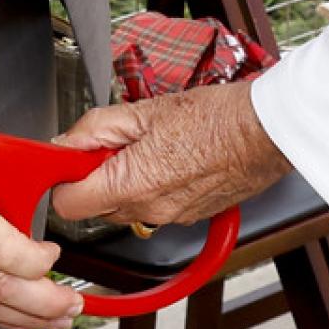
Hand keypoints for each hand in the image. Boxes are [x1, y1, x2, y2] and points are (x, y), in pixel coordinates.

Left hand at [52, 80, 295, 236]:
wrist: (265, 131)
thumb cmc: (215, 118)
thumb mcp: (143, 110)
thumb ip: (94, 129)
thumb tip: (65, 144)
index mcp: (131, 184)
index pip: (67, 205)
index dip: (64, 180)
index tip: (71, 161)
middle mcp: (149, 210)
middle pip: (97, 207)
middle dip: (97, 177)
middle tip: (115, 145)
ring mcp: (171, 217)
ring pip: (126, 207)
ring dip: (126, 181)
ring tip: (150, 147)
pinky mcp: (189, 217)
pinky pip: (155, 206)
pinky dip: (154, 186)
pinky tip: (171, 158)